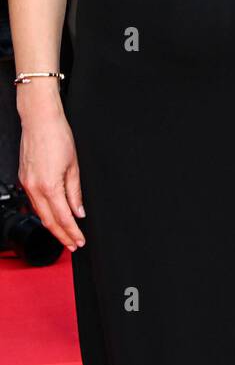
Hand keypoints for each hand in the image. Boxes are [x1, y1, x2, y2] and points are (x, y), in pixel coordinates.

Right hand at [18, 108, 85, 250]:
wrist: (40, 121)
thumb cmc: (58, 136)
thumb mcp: (74, 165)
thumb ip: (75, 192)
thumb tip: (78, 211)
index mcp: (49, 186)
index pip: (63, 218)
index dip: (72, 232)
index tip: (79, 241)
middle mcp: (34, 188)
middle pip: (49, 221)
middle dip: (62, 235)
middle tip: (73, 244)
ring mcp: (27, 184)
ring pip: (40, 213)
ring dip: (53, 226)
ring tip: (65, 234)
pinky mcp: (25, 179)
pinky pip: (35, 202)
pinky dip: (45, 212)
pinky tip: (53, 215)